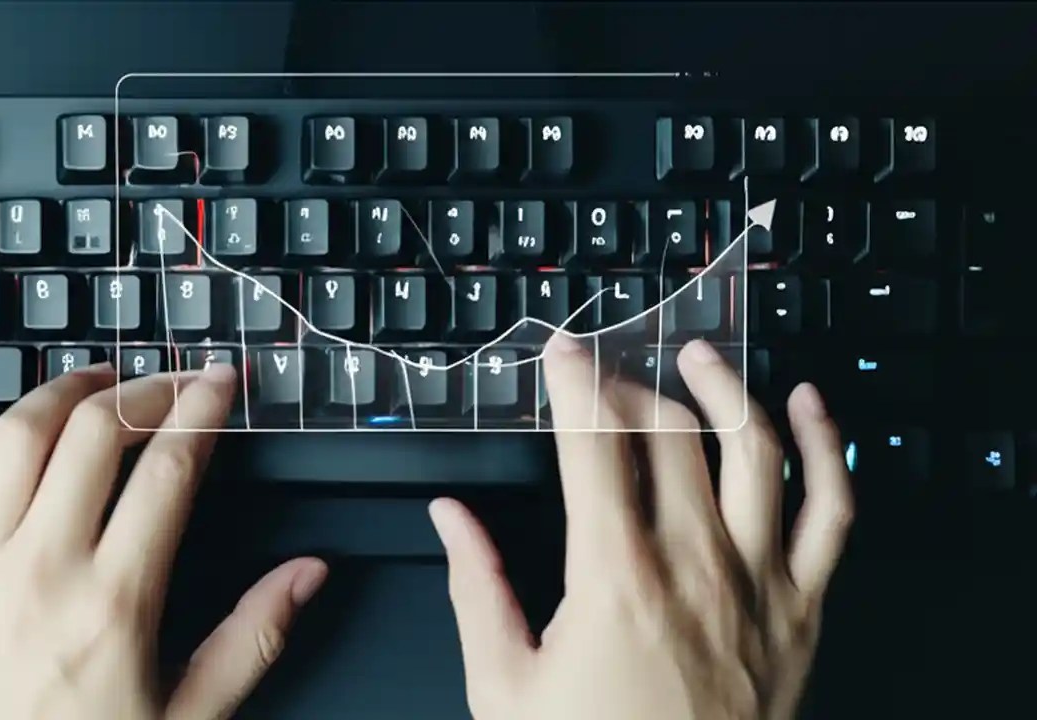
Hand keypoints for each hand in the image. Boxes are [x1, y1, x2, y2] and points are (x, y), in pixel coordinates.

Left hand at [0, 363, 327, 719]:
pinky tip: (12, 430)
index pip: (170, 469)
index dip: (202, 409)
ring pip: (18, 435)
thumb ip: (251, 638)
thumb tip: (306, 575)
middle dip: (145, 388)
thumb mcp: (186, 717)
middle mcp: (40, 571)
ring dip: (64, 393)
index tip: (219, 384)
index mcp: (114, 603)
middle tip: (171, 382)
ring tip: (97, 385)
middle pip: (95, 432)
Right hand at [430, 337, 853, 719]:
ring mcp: (757, 583)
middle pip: (668, 433)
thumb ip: (476, 588)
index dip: (575, 383)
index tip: (562, 352)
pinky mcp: (802, 611)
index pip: (594, 444)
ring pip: (753, 451)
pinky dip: (829, 449)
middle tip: (604, 376)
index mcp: (614, 578)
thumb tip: (450, 518)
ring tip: (696, 356)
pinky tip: (810, 408)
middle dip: (630, 385)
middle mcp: (693, 566)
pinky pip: (832, 512)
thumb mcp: (504, 686)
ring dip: (723, 389)